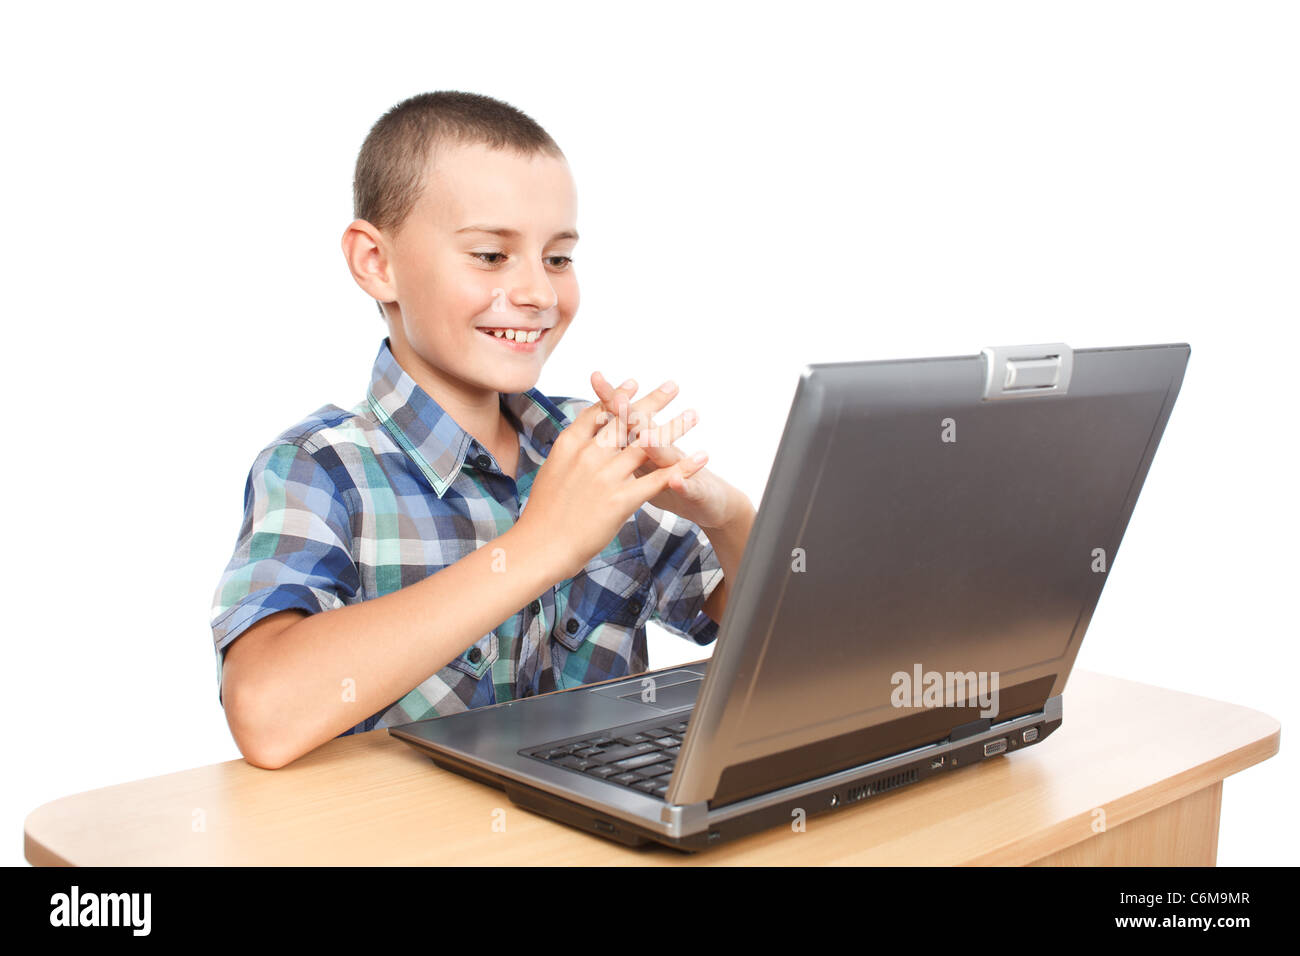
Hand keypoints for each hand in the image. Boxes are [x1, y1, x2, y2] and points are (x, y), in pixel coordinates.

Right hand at [519, 397, 708, 578]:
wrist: (539, 547)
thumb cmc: (542, 515)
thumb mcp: (551, 473)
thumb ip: (569, 453)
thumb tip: (578, 439)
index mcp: (570, 445)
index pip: (599, 412)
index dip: (619, 396)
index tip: (634, 383)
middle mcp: (589, 454)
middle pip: (627, 420)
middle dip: (653, 402)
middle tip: (673, 386)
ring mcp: (606, 476)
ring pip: (648, 444)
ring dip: (675, 427)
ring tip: (693, 414)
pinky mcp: (620, 499)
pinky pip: (658, 478)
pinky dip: (683, 467)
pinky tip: (701, 456)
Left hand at [589, 371, 735, 529]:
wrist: (710, 499)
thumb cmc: (669, 478)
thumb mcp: (644, 461)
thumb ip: (624, 442)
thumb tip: (598, 421)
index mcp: (645, 444)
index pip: (625, 418)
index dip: (611, 400)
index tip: (596, 377)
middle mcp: (663, 451)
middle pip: (645, 428)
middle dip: (632, 413)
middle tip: (618, 397)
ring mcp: (681, 471)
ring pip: (667, 456)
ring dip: (658, 446)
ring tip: (647, 437)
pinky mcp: (697, 492)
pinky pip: (688, 488)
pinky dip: (682, 484)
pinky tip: (676, 480)